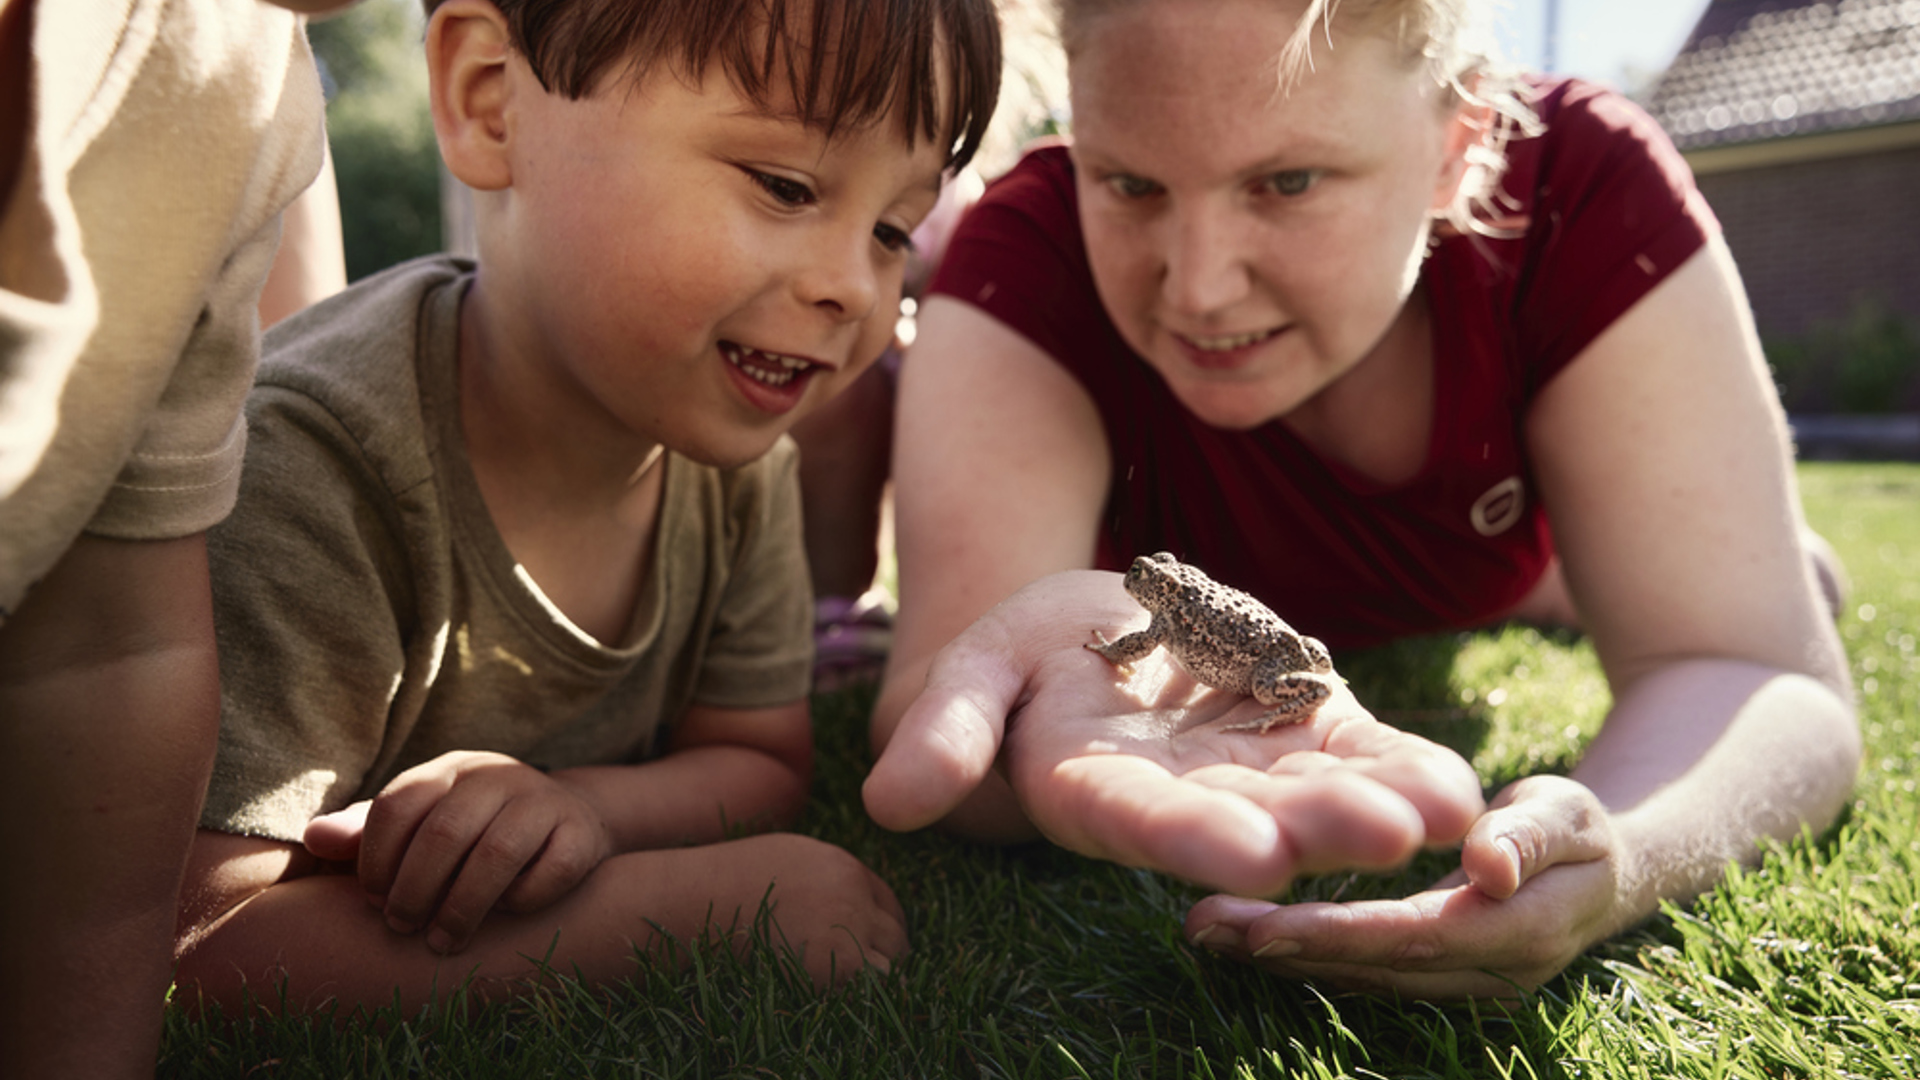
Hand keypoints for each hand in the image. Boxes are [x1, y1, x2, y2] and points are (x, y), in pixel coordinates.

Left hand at [303, 750, 613, 953]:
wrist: (566, 818)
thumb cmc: (474, 829)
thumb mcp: (421, 822)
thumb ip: (367, 832)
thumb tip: (313, 839)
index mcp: (449, 768)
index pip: (399, 805)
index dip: (377, 859)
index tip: (373, 899)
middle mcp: (497, 774)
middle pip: (445, 833)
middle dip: (415, 891)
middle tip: (403, 927)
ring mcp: (543, 800)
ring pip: (497, 854)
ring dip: (462, 907)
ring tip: (443, 941)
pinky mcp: (581, 832)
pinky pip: (548, 873)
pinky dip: (521, 901)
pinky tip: (504, 914)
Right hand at [700, 834, 909, 987]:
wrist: (693, 903)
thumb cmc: (725, 887)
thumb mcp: (786, 861)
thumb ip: (825, 880)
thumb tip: (848, 906)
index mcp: (842, 867)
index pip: (886, 902)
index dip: (882, 926)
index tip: (871, 946)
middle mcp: (854, 896)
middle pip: (895, 934)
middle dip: (885, 955)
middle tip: (866, 977)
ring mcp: (849, 930)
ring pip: (893, 963)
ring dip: (880, 980)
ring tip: (853, 994)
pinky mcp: (840, 965)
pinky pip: (875, 988)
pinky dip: (869, 997)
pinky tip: (844, 1003)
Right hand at [865, 571, 1484, 895]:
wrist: (1095, 636)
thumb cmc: (1022, 657)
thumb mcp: (973, 671)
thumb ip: (944, 730)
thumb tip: (888, 805)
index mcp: (1093, 785)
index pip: (1139, 818)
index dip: (1191, 835)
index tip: (1249, 855)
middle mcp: (1182, 796)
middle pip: (1250, 819)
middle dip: (1319, 829)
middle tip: (1387, 835)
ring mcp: (1252, 767)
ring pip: (1318, 795)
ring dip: (1381, 807)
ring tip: (1445, 812)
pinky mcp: (1307, 728)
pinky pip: (1361, 753)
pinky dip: (1405, 768)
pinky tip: (1457, 788)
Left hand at [1184, 774, 1623, 997]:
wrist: (1601, 873)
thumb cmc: (1580, 828)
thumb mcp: (1569, 813)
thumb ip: (1529, 836)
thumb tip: (1487, 864)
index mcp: (1516, 932)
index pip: (1414, 938)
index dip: (1338, 935)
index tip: (1264, 926)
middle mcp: (1479, 973)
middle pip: (1371, 965)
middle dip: (1284, 949)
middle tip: (1202, 924)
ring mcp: (1454, 981)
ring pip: (1357, 972)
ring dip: (1278, 954)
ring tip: (1201, 926)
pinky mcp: (1428, 972)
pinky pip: (1359, 963)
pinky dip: (1301, 949)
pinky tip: (1241, 929)